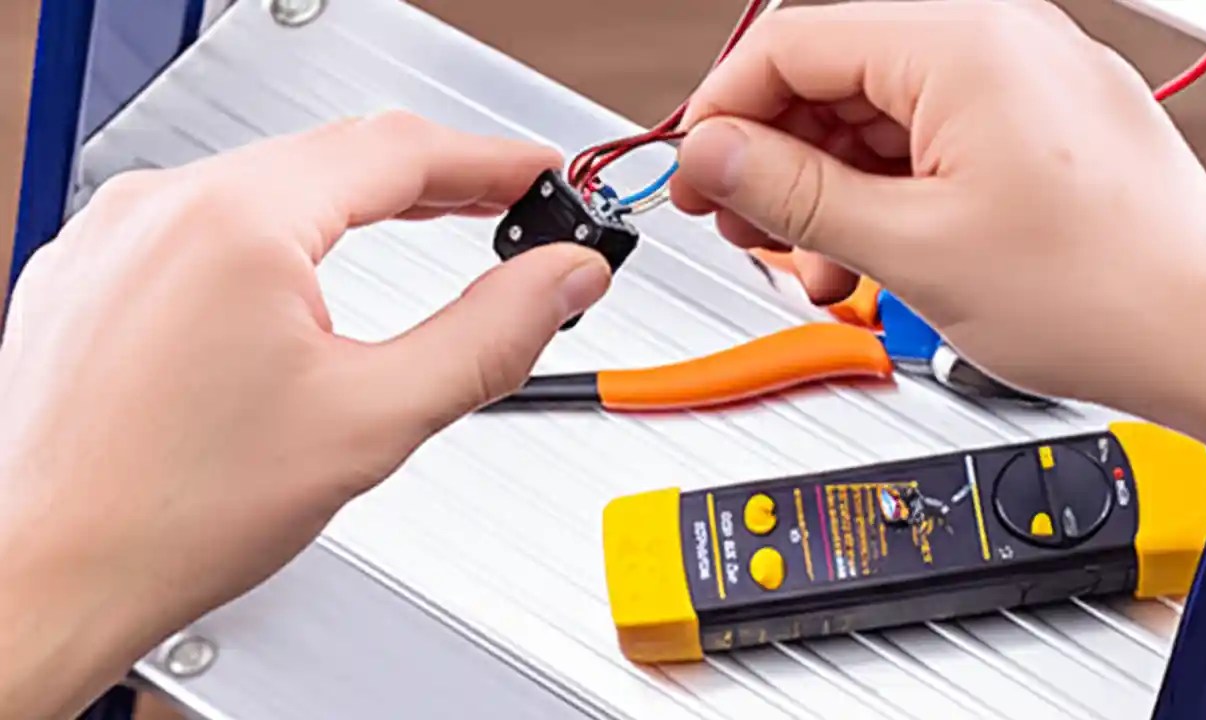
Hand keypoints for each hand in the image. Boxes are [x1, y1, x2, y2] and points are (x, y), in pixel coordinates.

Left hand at [0, 111, 609, 718]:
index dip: (490, 158)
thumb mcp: (373, 420)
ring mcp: (116, 232)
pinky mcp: (92, 269)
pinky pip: (208, 218)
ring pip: (271, 183)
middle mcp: (163, 204)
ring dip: (358, 200)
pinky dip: (282, 230)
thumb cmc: (170, 511)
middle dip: (434, 176)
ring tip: (426, 222)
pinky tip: (309, 271)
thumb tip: (561, 279)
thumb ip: (489, 336)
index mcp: (236, 222)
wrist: (43, 574)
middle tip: (502, 203)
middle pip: (336, 155)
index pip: (400, 149)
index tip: (538, 174)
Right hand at [671, 0, 1205, 471]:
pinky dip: (882, 195)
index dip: (723, 113)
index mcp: (963, 41)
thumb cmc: (1101, 291)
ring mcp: (1018, 79)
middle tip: (742, 223)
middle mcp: (996, 39)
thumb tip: (712, 154)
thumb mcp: (908, 247)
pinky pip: (927, 139)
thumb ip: (792, 192)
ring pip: (873, 115)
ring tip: (815, 261)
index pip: (790, 43)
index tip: (693, 172)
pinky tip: (868, 256)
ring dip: (826, 190)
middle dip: (774, 159)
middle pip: (830, 76)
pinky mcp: (1032, 123)